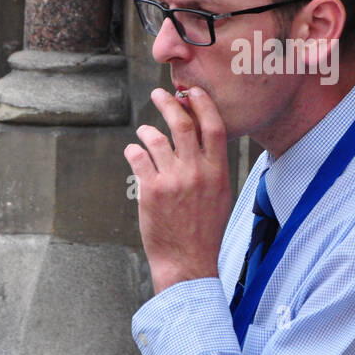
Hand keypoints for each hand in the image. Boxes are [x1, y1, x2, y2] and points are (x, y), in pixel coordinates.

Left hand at [124, 87, 232, 294]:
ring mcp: (172, 180)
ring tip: (144, 132)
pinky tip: (134, 153)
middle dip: (169, 103)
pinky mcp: (150, 191)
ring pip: (155, 139)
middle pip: (182, 123)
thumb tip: (202, 138)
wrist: (188, 262)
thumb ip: (212, 167)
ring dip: (147, 130)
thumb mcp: (220, 195)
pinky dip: (134, 151)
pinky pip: (138, 158)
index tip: (192, 91)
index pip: (213, 126)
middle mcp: (196, 172)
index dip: (202, 103)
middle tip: (159, 94)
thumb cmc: (205, 231)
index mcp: (218, 171)